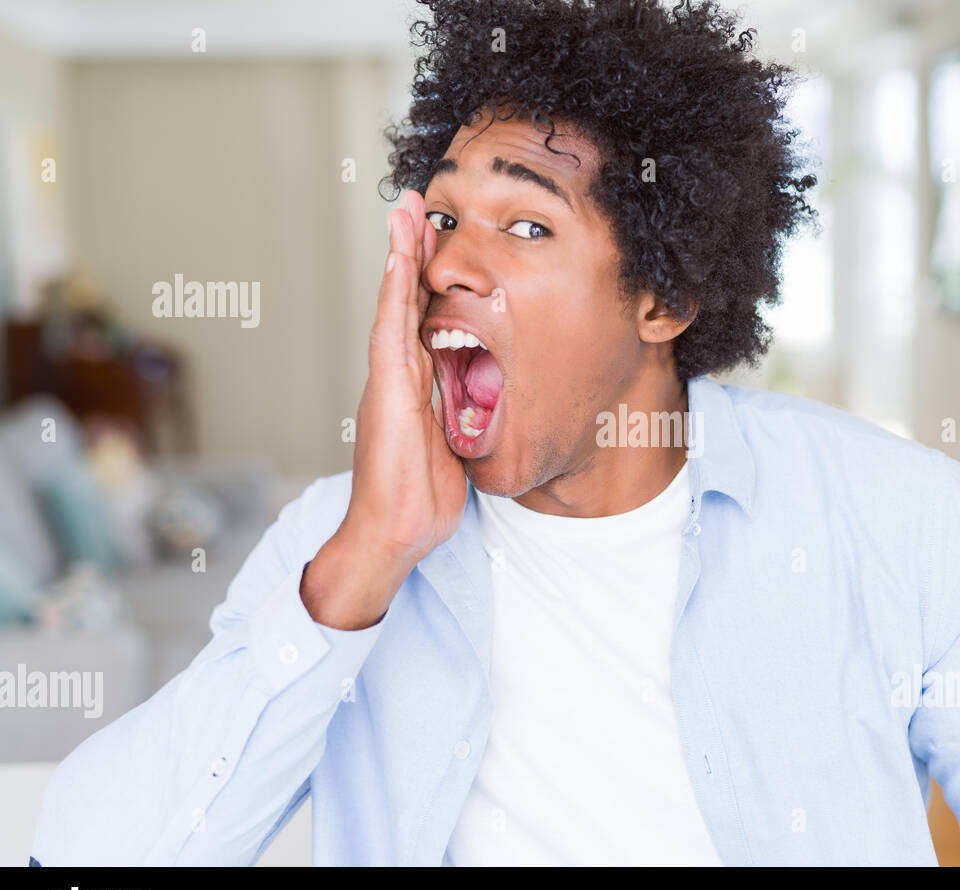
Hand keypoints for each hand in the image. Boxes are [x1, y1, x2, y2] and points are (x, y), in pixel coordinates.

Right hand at [301, 190, 467, 629]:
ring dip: (399, 255)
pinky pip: (390, 329)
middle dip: (410, 251)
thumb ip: (465, 417)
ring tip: (404, 209)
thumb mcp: (457, 446)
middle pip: (404, 299)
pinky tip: (397, 257)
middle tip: (415, 203)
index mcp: (416, 384)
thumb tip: (490, 406)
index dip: (428, 279)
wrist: (394, 532)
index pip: (422, 318)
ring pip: (393, 303)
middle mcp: (397, 374)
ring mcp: (388, 379)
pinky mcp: (386, 390)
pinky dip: (393, 291)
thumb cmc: (423, 499)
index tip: (437, 240)